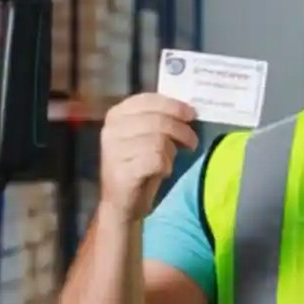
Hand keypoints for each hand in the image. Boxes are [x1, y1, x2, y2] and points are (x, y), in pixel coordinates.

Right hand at [99, 93, 198, 221]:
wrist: (123, 204)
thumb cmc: (140, 166)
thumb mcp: (147, 137)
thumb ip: (160, 120)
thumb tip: (188, 110)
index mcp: (116, 115)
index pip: (148, 100)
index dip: (173, 105)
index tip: (191, 114)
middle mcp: (111, 130)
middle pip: (158, 120)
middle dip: (181, 130)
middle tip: (192, 142)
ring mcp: (114, 151)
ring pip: (158, 140)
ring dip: (171, 152)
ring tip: (170, 160)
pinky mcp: (122, 172)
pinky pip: (156, 160)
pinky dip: (165, 165)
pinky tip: (162, 171)